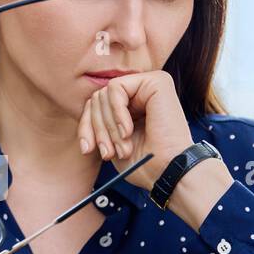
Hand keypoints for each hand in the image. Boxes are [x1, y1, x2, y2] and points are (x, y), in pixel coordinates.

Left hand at [77, 69, 195, 191]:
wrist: (169, 172)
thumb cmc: (145, 164)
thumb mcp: (112, 142)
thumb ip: (101, 122)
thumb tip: (85, 108)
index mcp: (134, 105)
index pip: (96, 105)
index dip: (87, 128)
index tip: (88, 150)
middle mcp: (142, 92)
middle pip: (97, 100)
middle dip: (97, 130)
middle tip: (108, 153)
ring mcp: (149, 84)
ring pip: (103, 95)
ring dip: (108, 126)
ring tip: (122, 147)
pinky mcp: (156, 81)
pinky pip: (115, 88)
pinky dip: (116, 112)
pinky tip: (128, 131)